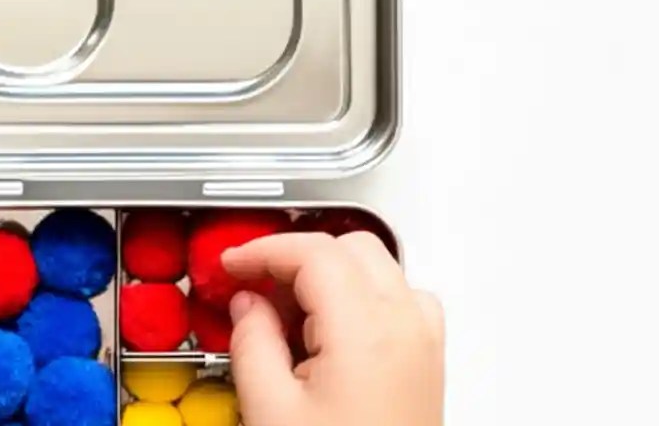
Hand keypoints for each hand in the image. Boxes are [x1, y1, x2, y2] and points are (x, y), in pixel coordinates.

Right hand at [222, 232, 443, 425]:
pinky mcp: (427, 361)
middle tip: (253, 284)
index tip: (231, 264)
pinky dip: (360, 296)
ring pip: (378, 267)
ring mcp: (424, 342)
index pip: (314, 253)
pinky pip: (399, 299)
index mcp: (367, 331)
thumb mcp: (269, 410)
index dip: (264, 249)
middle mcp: (406, 326)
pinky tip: (327, 331)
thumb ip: (252, 342)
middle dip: (296, 257)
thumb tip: (246, 304)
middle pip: (350, 248)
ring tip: (286, 312)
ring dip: (330, 274)